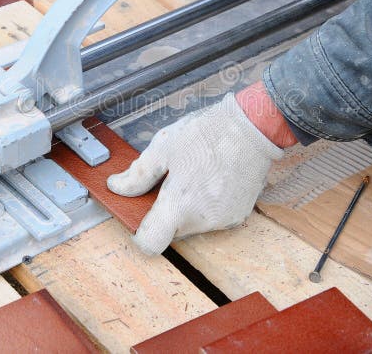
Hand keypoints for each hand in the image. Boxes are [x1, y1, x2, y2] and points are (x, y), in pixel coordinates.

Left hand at [107, 88, 293, 254]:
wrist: (253, 127)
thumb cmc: (209, 133)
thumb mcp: (164, 147)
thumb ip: (138, 174)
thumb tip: (118, 187)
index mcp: (179, 204)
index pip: (150, 244)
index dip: (140, 233)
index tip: (140, 217)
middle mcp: (203, 219)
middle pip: (171, 232)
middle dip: (164, 213)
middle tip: (167, 184)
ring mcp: (223, 220)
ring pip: (191, 225)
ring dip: (186, 209)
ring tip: (193, 176)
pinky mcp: (238, 216)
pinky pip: (212, 219)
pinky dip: (206, 206)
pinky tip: (209, 179)